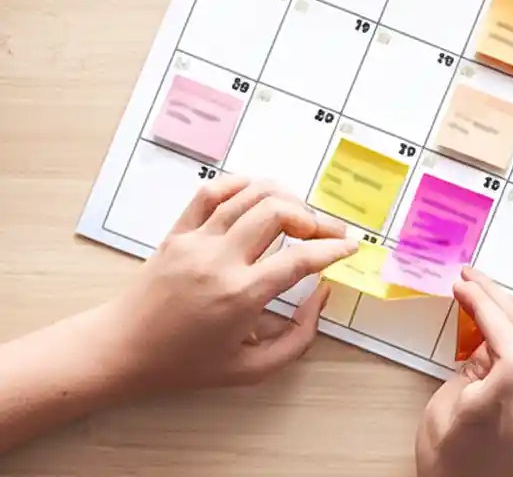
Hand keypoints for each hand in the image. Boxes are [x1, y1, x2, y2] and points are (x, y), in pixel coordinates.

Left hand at [98, 175, 357, 394]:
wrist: (121, 350)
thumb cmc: (185, 364)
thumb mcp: (251, 370)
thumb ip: (299, 338)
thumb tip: (322, 295)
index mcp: (239, 297)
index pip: (299, 259)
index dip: (333, 249)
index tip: (350, 247)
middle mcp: (218, 261)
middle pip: (279, 213)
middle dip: (315, 218)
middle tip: (329, 232)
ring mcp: (195, 241)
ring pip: (250, 195)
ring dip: (286, 198)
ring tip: (301, 214)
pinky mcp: (177, 232)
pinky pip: (213, 192)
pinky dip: (243, 185)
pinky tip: (261, 195)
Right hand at [416, 268, 512, 476]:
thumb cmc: (448, 471)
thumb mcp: (437, 419)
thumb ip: (466, 375)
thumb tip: (486, 344)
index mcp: (495, 416)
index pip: (508, 349)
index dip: (489, 309)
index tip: (464, 286)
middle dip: (499, 305)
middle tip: (474, 281)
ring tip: (494, 314)